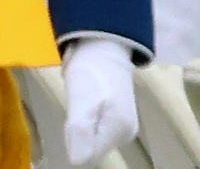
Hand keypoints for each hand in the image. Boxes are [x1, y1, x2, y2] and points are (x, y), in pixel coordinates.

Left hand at [61, 36, 135, 163]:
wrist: (102, 42)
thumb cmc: (92, 69)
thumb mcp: (82, 100)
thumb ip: (80, 133)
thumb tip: (78, 163)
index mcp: (120, 131)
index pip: (86, 156)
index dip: (74, 137)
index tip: (77, 112)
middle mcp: (125, 134)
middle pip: (88, 149)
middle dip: (77, 132)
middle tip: (80, 104)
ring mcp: (122, 126)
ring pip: (88, 141)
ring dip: (79, 125)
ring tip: (84, 99)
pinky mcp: (116, 119)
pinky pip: (92, 131)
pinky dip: (84, 119)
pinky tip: (87, 101)